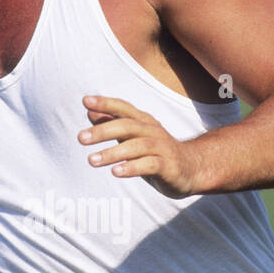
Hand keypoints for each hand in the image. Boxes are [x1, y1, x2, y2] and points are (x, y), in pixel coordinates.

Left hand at [78, 95, 200, 198]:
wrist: (192, 168)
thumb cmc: (157, 151)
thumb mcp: (133, 137)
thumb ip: (112, 124)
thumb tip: (89, 111)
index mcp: (143, 122)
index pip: (123, 108)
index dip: (106, 103)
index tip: (86, 101)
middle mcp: (152, 131)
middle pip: (127, 126)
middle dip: (103, 131)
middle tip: (81, 138)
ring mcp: (162, 148)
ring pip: (136, 146)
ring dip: (112, 153)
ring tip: (91, 160)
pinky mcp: (168, 166)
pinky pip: (149, 165)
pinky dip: (132, 167)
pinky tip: (116, 172)